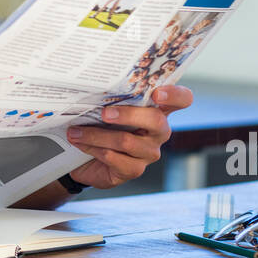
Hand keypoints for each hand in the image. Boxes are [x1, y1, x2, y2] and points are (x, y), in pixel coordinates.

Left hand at [65, 85, 192, 189]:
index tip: (157, 93)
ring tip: (75, 131)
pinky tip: (80, 144)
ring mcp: (149, 152)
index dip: (175, 95)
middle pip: (156, 120)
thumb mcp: (108, 108)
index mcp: (158, 110)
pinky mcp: (134, 170)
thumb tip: (97, 87)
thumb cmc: (101, 126)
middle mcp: (159, 131)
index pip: (182, 99)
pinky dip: (93, 149)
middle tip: (103, 113)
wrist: (86, 158)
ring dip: (97, 134)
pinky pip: (115, 158)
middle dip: (128, 114)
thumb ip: (113, 98)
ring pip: (127, 141)